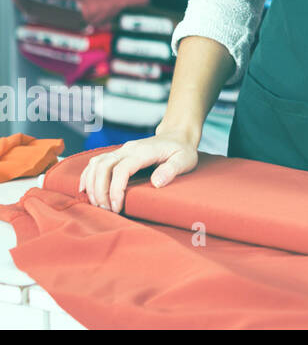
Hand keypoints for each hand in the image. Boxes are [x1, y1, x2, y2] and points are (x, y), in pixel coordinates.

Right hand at [77, 131, 199, 212]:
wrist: (177, 135)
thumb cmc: (181, 149)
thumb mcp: (185, 159)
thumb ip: (172, 169)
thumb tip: (156, 182)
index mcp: (144, 151)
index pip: (122, 169)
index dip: (116, 189)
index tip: (117, 207)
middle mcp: (129, 149)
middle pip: (103, 167)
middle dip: (100, 191)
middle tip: (106, 210)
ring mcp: (121, 150)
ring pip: (96, 164)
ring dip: (92, 185)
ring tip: (98, 204)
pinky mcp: (117, 154)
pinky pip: (95, 162)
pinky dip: (87, 176)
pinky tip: (85, 190)